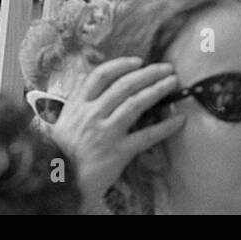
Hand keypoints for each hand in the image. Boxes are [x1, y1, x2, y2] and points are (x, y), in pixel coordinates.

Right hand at [50, 57, 185, 209]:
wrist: (60, 178)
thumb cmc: (61, 150)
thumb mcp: (62, 121)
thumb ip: (77, 105)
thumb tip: (92, 89)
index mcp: (77, 104)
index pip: (100, 76)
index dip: (121, 65)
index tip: (138, 61)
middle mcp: (92, 113)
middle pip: (124, 86)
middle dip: (148, 74)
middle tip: (166, 69)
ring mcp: (106, 131)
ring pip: (136, 104)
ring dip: (157, 90)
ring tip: (173, 83)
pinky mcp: (119, 151)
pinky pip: (147, 135)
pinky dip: (166, 126)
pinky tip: (180, 119)